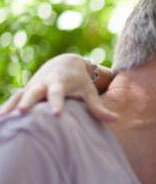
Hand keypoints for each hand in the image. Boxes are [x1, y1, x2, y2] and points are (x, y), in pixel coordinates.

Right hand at [0, 54, 116, 120]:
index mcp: (60, 83)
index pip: (58, 94)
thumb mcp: (89, 91)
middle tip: (22, 112)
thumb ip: (100, 107)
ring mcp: (32, 87)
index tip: (56, 114)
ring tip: (3, 120)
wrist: (65, 63)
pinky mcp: (25, 92)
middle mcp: (43, 84)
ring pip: (20, 97)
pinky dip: (5, 108)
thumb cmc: (81, 81)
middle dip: (28, 102)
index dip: (57, 103)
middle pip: (34, 93)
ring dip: (11, 107)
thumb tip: (117, 120)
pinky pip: (13, 100)